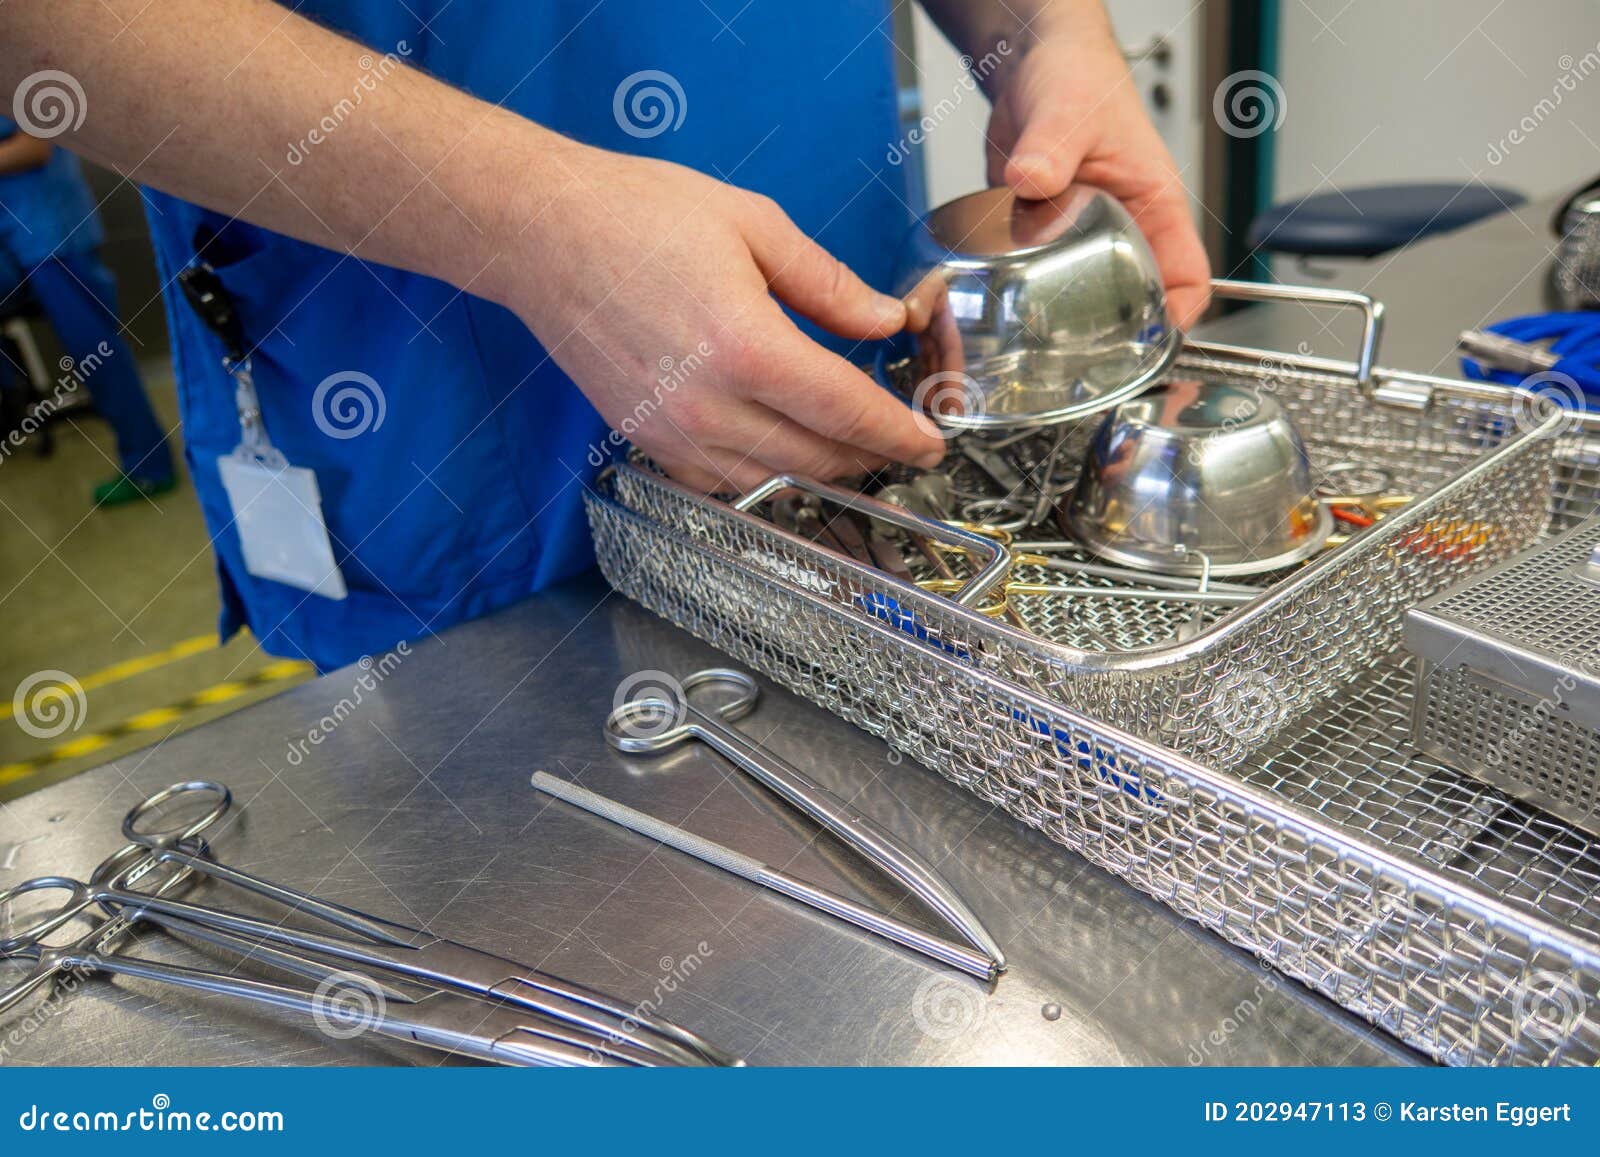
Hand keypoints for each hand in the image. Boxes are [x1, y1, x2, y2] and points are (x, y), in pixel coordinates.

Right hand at [503, 145, 946, 492]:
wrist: (540, 235)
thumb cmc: (636, 215)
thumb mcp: (752, 223)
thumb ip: (826, 283)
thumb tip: (884, 320)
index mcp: (746, 346)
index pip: (845, 411)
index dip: (897, 432)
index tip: (930, 440)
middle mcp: (708, 404)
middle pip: (815, 457)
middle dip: (869, 456)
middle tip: (901, 442)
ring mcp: (672, 431)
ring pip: (770, 482)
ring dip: (819, 472)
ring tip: (852, 451)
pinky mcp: (645, 439)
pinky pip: (720, 483)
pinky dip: (763, 478)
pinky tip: (783, 453)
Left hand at [985, 29, 1210, 327]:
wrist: (1030, 64)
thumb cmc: (1075, 74)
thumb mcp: (1067, 110)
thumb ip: (1051, 147)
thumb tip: (1032, 177)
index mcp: (1155, 205)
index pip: (1188, 278)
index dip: (1177, 319)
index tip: (1152, 346)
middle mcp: (1125, 226)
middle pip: (1136, 298)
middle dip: (1117, 334)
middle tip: (1085, 362)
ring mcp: (1084, 235)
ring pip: (1088, 294)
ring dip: (1069, 321)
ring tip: (1044, 351)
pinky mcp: (1045, 236)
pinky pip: (1044, 277)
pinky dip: (1031, 296)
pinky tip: (1009, 312)